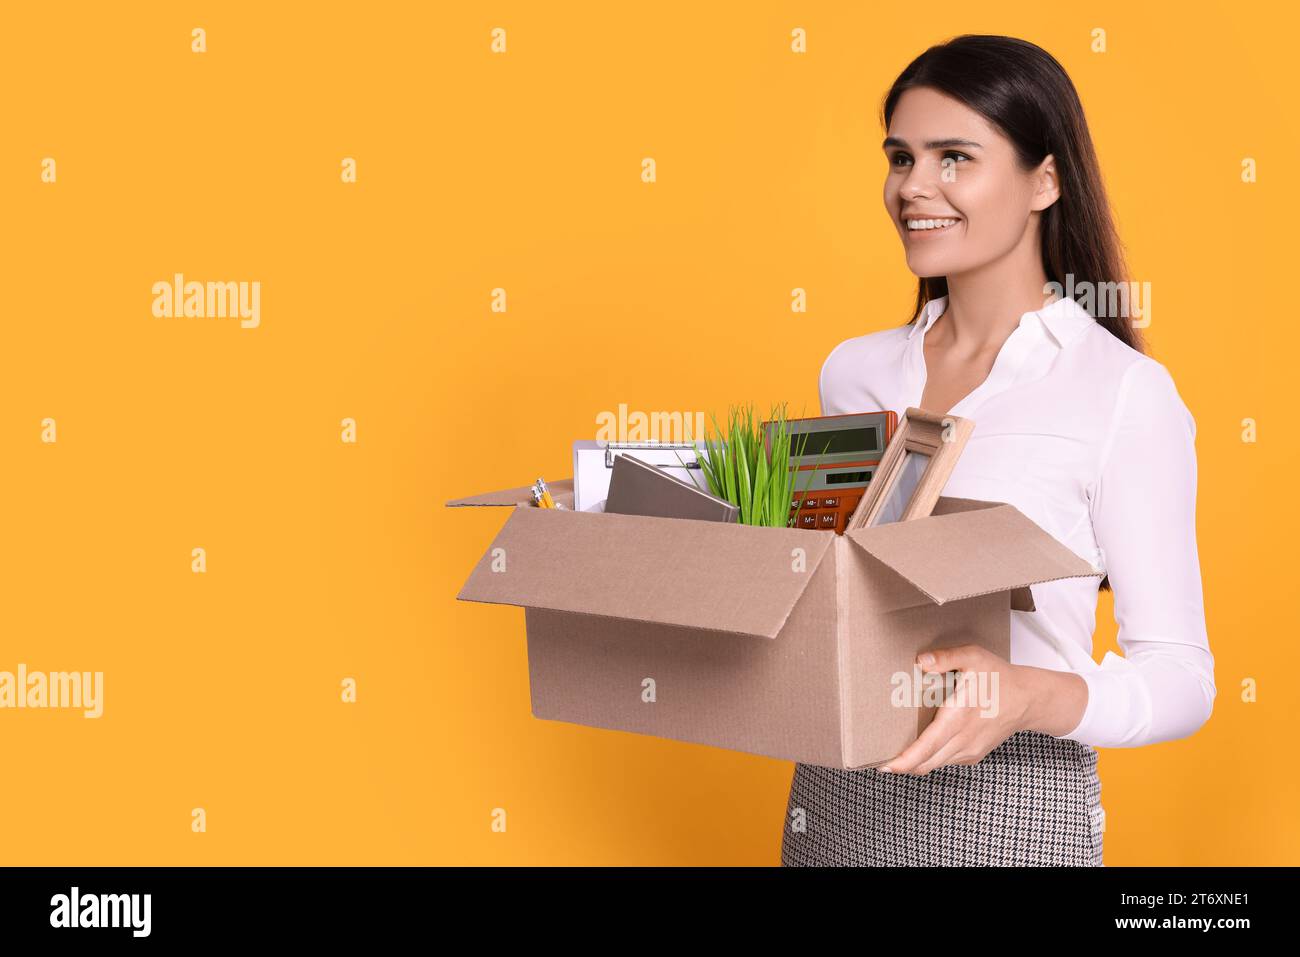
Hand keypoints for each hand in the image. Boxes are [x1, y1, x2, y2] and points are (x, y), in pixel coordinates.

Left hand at [877, 644, 1086, 775]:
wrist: (1029, 699)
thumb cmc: (1000, 677)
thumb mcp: (974, 657)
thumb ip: (945, 658)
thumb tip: (921, 661)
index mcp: (958, 718)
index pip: (926, 748)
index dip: (904, 761)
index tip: (885, 766)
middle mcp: (963, 740)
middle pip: (925, 763)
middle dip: (901, 765)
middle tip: (879, 760)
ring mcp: (970, 750)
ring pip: (935, 764)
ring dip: (915, 763)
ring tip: (895, 755)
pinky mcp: (974, 754)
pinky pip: (947, 761)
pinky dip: (930, 759)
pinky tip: (921, 748)